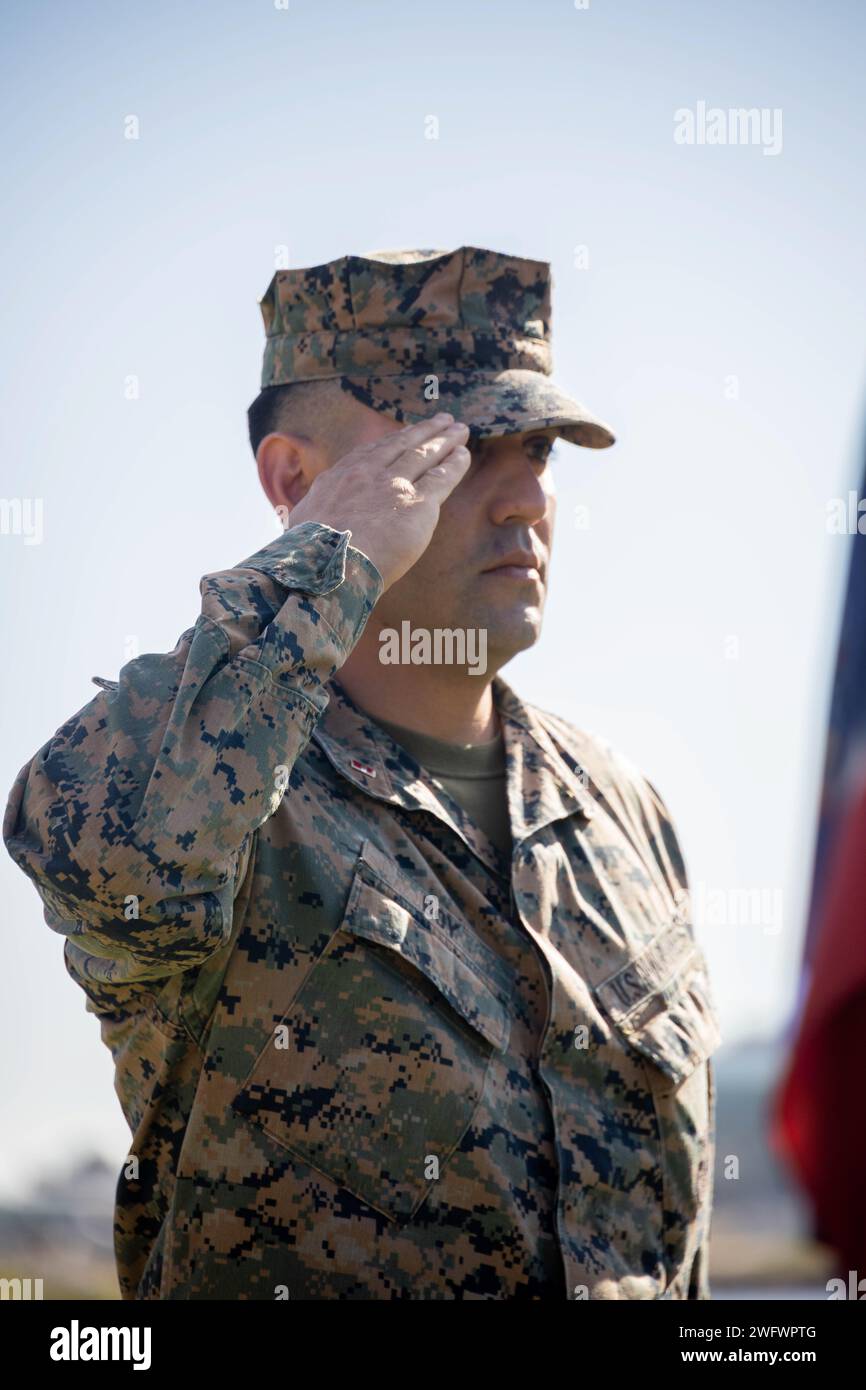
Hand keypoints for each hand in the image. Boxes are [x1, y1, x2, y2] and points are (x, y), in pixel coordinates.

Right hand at [288, 412, 470, 589]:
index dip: (391, 442)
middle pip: (402, 445)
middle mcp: (367, 475)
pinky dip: (454, 464)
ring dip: (444, 440)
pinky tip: (463, 455)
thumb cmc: (308, 557)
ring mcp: (393, 487)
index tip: (404, 434)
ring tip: (460, 429)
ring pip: (424, 455)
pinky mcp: (417, 505)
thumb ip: (309, 519)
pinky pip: (441, 478)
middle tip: (442, 420)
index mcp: (338, 479)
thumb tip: (298, 528)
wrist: (324, 566)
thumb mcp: (299, 526)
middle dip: (423, 431)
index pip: (370, 454)